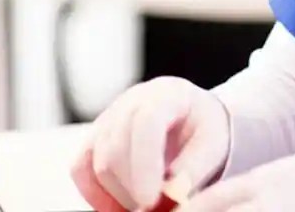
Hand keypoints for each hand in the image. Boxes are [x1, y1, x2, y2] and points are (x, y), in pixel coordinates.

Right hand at [71, 77, 230, 211]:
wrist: (191, 117)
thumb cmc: (204, 129)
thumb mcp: (214, 143)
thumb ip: (194, 167)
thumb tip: (171, 192)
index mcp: (167, 94)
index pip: (145, 124)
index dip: (144, 165)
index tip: (150, 201)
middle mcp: (131, 101)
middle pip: (115, 148)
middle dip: (130, 188)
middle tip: (152, 210)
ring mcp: (107, 118)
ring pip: (94, 161)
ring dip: (115, 194)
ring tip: (142, 209)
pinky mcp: (94, 138)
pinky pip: (80, 168)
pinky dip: (94, 193)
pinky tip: (116, 208)